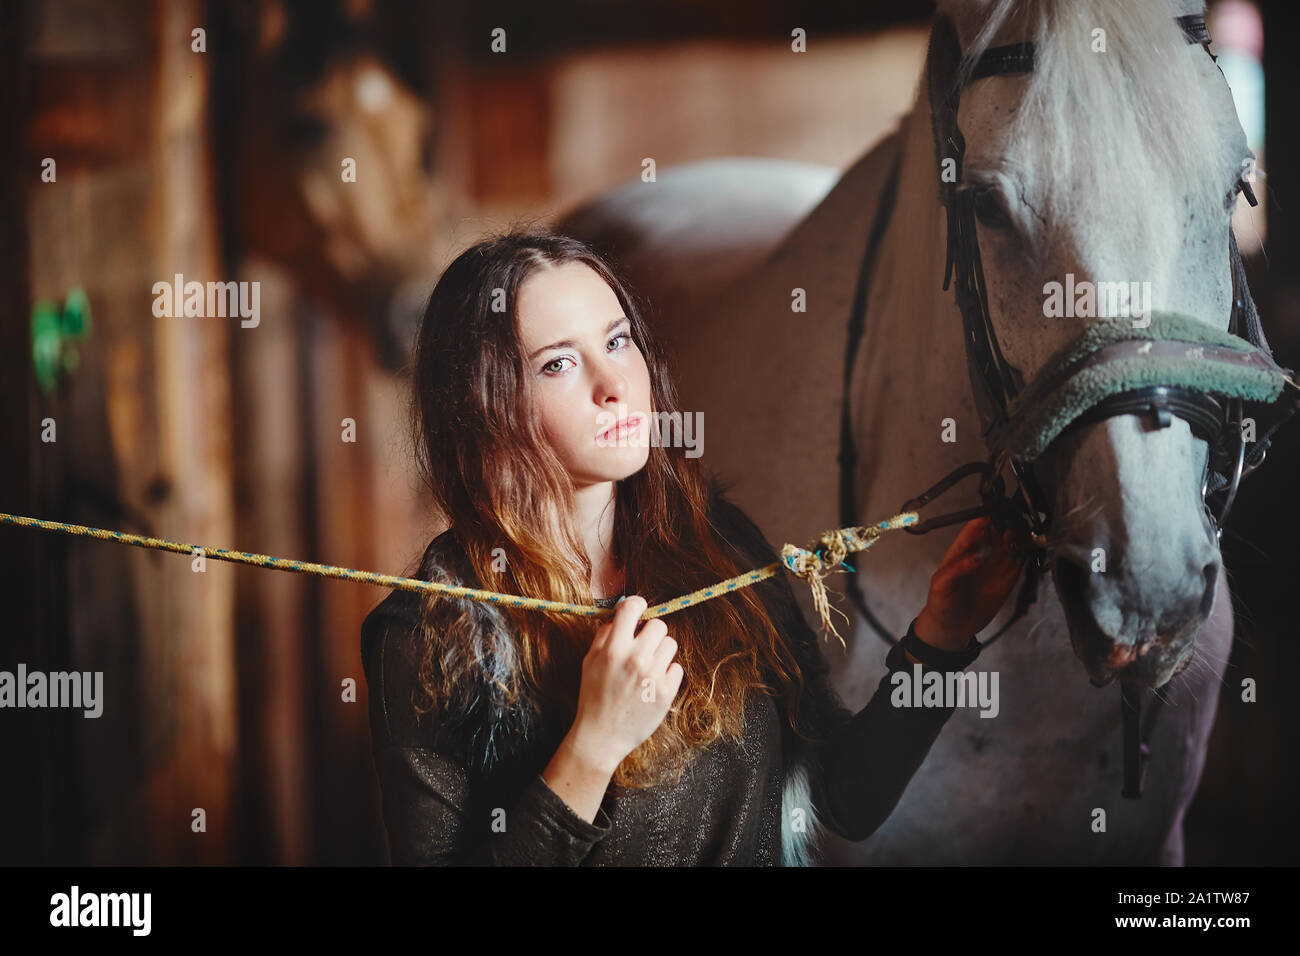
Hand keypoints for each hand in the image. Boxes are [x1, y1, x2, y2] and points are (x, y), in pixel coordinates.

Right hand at [566, 596, 683, 773]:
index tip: (637, 611)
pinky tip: (653, 683)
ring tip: (648, 667)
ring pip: (670, 644)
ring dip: (660, 652)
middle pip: (658, 625)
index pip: (632, 608)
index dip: (636, 605)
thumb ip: (604, 635)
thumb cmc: (593, 697)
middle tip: (642, 646)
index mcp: (614, 649)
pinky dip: (667, 673)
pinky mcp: (667, 692)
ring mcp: (653, 675)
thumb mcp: (590, 662)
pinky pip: (676, 667)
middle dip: (650, 633)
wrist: (602, 736)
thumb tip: (620, 613)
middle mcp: (635, 659)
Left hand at [914, 516, 1027, 651]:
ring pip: (1012, 542)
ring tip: (1022, 537)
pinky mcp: (1008, 578)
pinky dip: (1026, 553)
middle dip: (1008, 523)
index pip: (977, 526)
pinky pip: (1020, 560)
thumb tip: (975, 557)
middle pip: (998, 529)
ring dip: (1019, 537)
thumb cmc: (941, 604)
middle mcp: (981, 553)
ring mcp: (996, 565)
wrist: (952, 628)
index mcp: (962, 549)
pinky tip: (1028, 549)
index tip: (998, 512)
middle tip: (1014, 525)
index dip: (988, 517)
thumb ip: (957, 569)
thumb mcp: (941, 585)